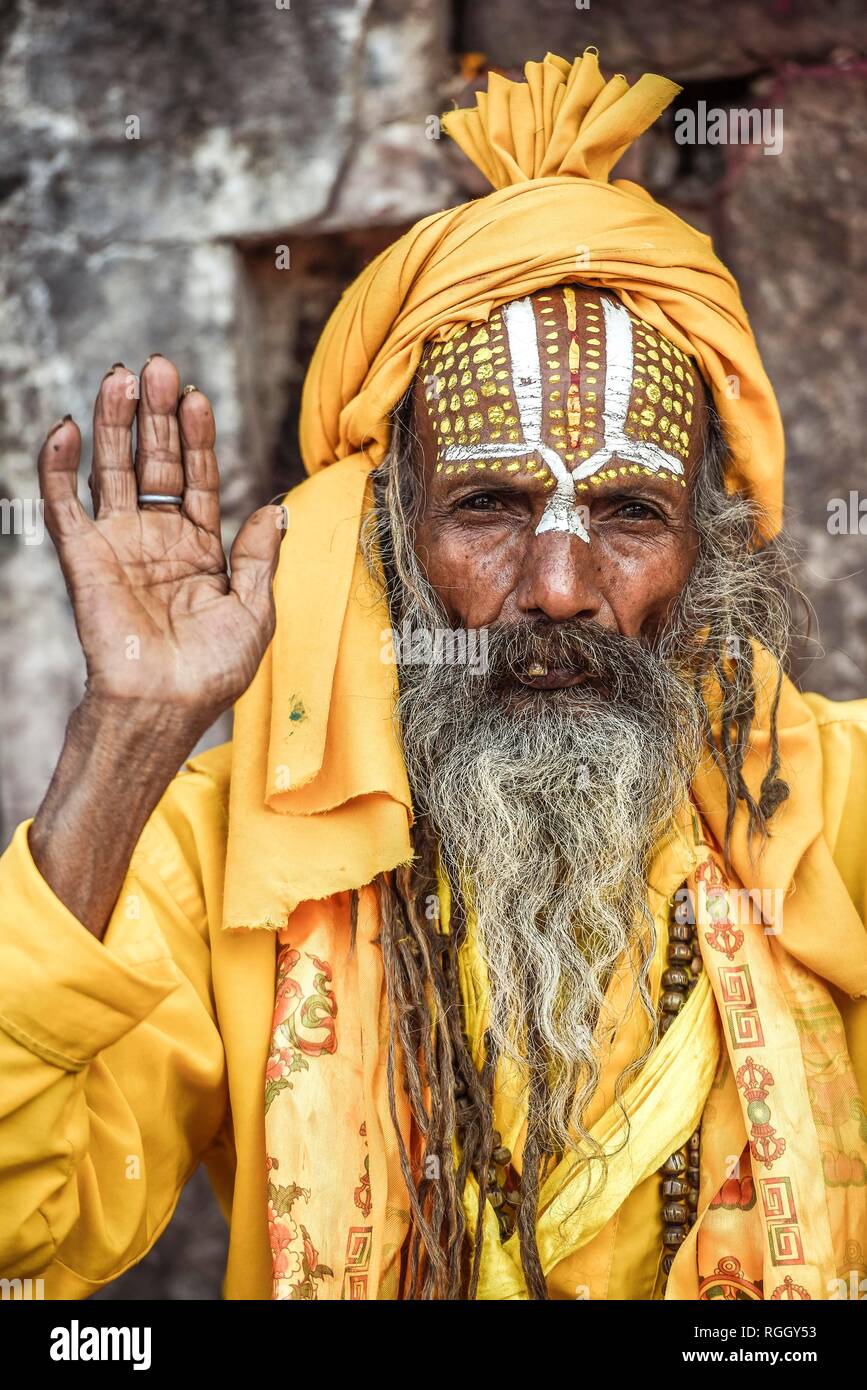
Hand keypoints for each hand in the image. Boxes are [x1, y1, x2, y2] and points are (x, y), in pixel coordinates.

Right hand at [38, 356, 284, 720]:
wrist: (167, 704)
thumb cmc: (213, 670)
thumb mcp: (255, 610)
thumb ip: (259, 555)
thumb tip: (275, 508)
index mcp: (200, 548)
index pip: (198, 478)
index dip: (197, 439)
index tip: (199, 399)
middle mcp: (157, 538)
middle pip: (155, 461)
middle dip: (157, 415)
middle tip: (160, 366)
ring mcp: (119, 544)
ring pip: (112, 470)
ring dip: (115, 423)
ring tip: (122, 376)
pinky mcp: (83, 557)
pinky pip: (64, 504)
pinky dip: (59, 466)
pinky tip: (68, 428)